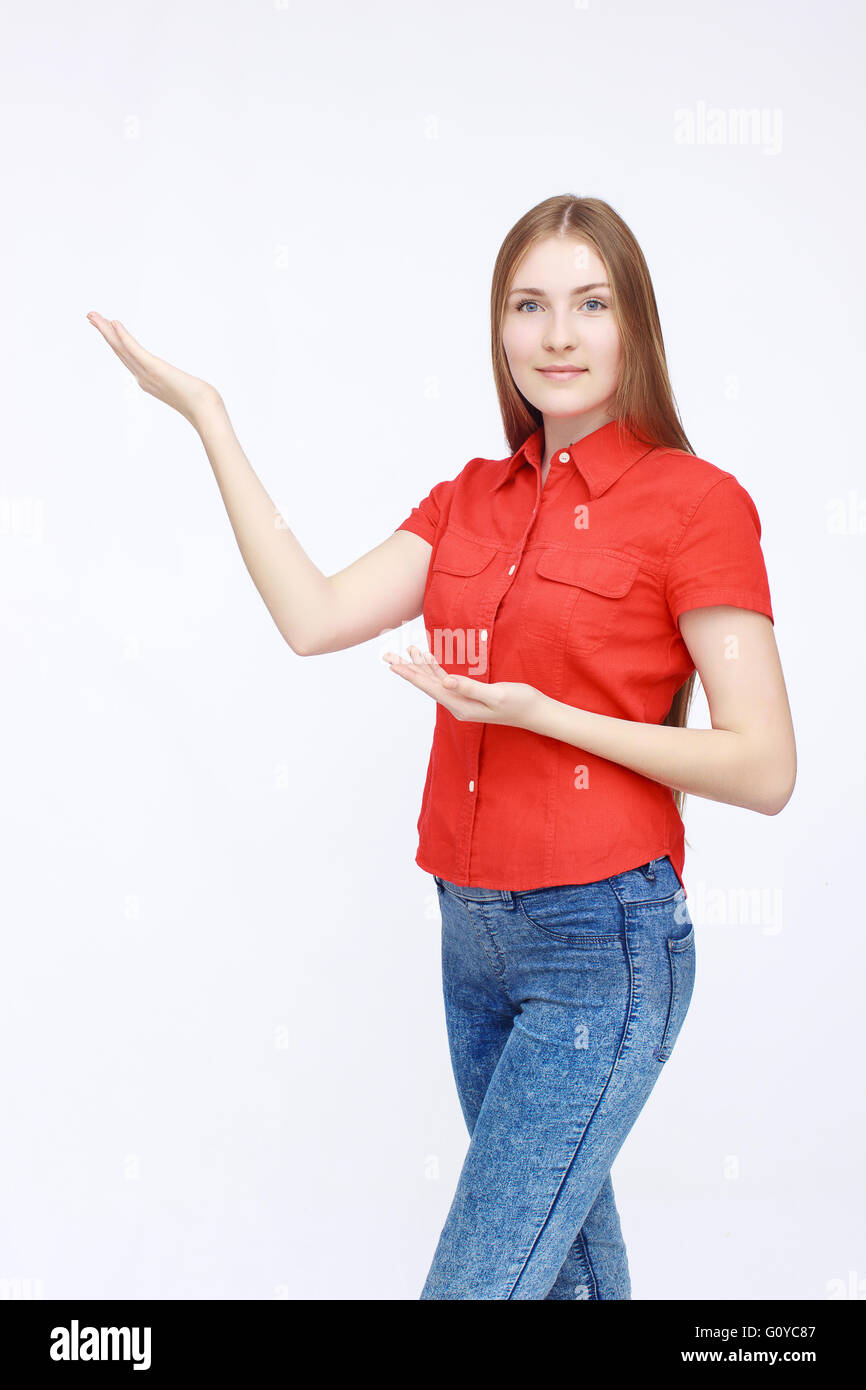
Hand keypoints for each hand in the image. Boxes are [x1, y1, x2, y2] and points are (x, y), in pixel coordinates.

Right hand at [86, 312, 218, 427]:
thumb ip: (177, 383)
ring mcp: (146, 373)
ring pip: (121, 349)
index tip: (105, 326)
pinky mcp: (154, 369)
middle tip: (90, 315)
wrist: (204, 409)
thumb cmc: (198, 401)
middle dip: (104, 332)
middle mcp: (142, 376)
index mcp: (146, 379)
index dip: (113, 341)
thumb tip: (180, 380)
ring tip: (94, 316)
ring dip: (107, 331)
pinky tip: (115, 324)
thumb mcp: (182, 387)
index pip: (126, 356)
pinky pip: (136, 351)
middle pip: (118, 350)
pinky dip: (124, 337)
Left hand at [383, 644, 539, 727]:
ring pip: (435, 681)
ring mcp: (463, 700)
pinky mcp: (469, 694)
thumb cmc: (520, 702)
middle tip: (388, 656)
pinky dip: (435, 668)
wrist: (535, 712)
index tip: (394, 665)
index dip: (412, 674)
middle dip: (408, 669)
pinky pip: (447, 680)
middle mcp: (458, 705)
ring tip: (406, 651)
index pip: (431, 687)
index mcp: (461, 706)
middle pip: (427, 684)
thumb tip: (446, 682)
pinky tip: (428, 659)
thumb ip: (471, 687)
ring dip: (420, 666)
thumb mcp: (497, 694)